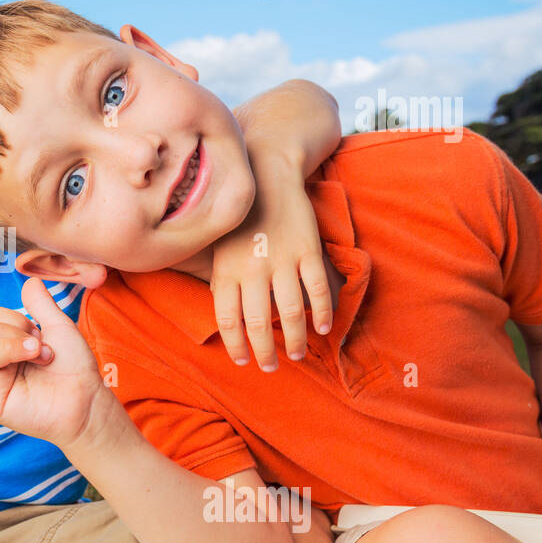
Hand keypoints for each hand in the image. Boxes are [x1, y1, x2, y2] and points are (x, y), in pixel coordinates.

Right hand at [0, 277, 121, 450]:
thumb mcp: (60, 329)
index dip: (18, 321)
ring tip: (38, 360)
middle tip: (44, 354)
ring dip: (10, 349)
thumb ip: (41, 306)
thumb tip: (29, 281)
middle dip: (18, 337)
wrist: (87, 401)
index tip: (43, 339)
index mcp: (3, 343)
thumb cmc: (74, 368)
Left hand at [209, 162, 332, 370]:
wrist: (266, 175)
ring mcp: (281, 260)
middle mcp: (252, 269)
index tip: (243, 361)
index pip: (228, 320)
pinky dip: (322, 313)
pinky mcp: (306, 249)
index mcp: (225, 271)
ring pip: (291, 312)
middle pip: (259, 323)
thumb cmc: (239, 219)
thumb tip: (228, 319)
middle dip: (265, 352)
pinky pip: (316, 289)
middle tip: (270, 367)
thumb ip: (221, 281)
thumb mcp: (219, 249)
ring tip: (297, 354)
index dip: (236, 345)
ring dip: (296, 340)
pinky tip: (322, 328)